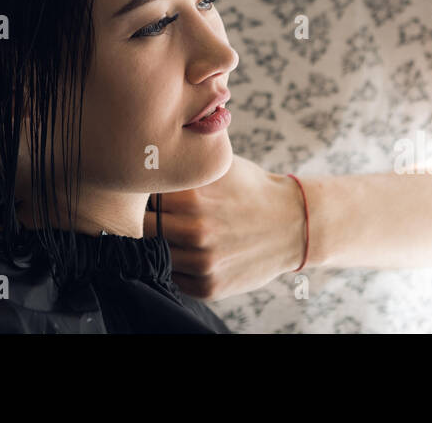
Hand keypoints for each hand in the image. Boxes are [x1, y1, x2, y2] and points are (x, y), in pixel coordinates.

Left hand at [144, 155, 306, 300]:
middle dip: (143, 220)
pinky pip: (172, 277)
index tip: (142, 192)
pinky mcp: (208, 287)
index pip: (139, 198)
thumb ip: (184, 160)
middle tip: (149, 214)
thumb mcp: (220, 165)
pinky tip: (187, 251)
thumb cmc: (249, 189)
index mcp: (192, 196)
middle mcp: (195, 231)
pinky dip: (174, 265)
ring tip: (168, 232)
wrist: (293, 224)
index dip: (138, 194)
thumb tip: (147, 143)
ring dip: (157, 245)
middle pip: (142, 228)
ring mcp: (202, 262)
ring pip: (154, 255)